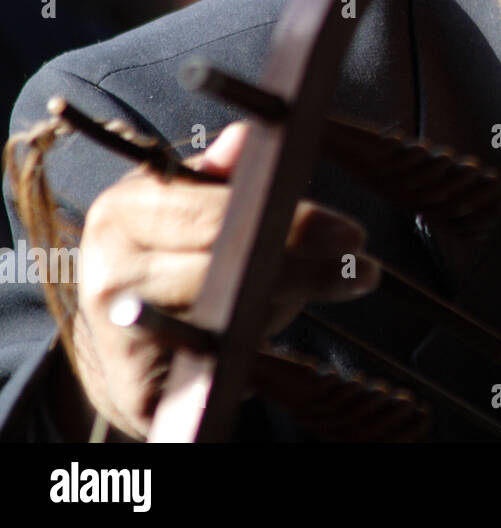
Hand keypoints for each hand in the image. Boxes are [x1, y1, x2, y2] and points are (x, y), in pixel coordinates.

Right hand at [68, 121, 378, 438]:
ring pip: (227, 317)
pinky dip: (257, 349)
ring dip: (289, 303)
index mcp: (123, 212)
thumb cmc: (167, 258)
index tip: (351, 233)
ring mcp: (119, 334)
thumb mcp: (187, 205)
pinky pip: (217, 367)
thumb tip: (248, 138)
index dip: (291, 223)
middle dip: (306, 269)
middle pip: (225, 269)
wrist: (125, 344)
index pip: (215, 215)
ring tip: (336, 287)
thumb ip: (222, 177)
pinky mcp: (138, 389)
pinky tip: (286, 334)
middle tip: (364, 268)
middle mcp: (109, 271)